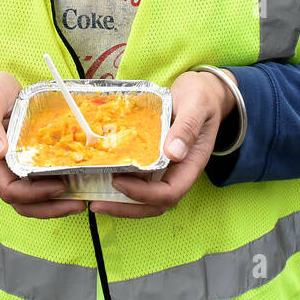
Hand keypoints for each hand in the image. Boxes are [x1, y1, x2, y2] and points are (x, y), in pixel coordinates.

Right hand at [0, 71, 86, 218]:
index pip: (9, 189)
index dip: (33, 194)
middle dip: (50, 208)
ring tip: (82, 200)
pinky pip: (44, 181)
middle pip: (23, 203)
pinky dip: (60, 188)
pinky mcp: (33, 161)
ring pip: (35, 199)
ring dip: (57, 204)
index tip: (57, 185)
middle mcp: (5, 170)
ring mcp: (19, 167)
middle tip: (79, 204)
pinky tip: (79, 182)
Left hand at [90, 70, 236, 218]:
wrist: (205, 91)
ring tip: (95, 200)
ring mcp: (168, 168)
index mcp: (191, 163)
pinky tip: (102, 179)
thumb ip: (187, 127)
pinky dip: (123, 184)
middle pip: (156, 203)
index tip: (119, 182)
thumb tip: (173, 153)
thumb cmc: (202, 96)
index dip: (144, 194)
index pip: (170, 192)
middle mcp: (179, 171)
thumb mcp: (196, 105)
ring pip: (147, 197)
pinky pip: (140, 179)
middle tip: (97, 204)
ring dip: (122, 202)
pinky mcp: (156, 160)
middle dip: (127, 208)